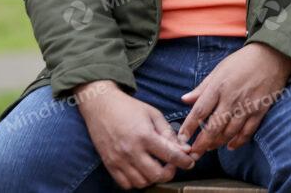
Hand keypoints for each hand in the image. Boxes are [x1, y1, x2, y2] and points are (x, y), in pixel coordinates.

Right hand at [74, 80, 195, 189]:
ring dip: (153, 178)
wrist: (101, 106)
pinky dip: (137, 181)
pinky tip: (142, 171)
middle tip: (172, 164)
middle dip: (170, 172)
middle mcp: (131, 151)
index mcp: (145, 136)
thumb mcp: (153, 115)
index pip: (170, 155)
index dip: (184, 161)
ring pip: (142, 182)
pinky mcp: (109, 165)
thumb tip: (184, 149)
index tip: (189, 162)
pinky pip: (125, 184)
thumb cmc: (129, 108)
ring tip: (157, 166)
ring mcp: (119, 160)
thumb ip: (169, 133)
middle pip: (157, 175)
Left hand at [177, 42, 290, 159]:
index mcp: (218, 86)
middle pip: (213, 127)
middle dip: (202, 143)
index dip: (189, 127)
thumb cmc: (243, 61)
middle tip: (194, 154)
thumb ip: (202, 87)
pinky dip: (238, 141)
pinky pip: (248, 131)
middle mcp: (232, 98)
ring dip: (218, 143)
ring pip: (230, 132)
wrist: (272, 55)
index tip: (182, 139)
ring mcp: (247, 105)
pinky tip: (230, 145)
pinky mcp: (260, 110)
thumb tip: (184, 99)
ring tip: (210, 148)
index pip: (199, 111)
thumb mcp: (219, 69)